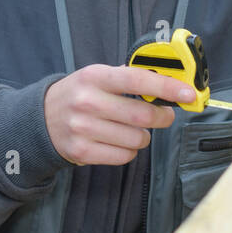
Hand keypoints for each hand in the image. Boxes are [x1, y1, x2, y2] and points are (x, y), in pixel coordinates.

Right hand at [44, 64, 189, 165]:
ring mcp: (83, 128)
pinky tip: (119, 141)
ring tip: (134, 129)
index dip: (167, 87)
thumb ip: (129, 78)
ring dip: (144, 136)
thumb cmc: (80, 94)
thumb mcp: (98, 76)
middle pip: (142, 115)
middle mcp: (87, 102)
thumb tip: (171, 83)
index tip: (188, 94)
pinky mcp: (82, 151)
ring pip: (137, 139)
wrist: (42, 118)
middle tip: (164, 115)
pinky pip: (124, 156)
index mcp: (94, 76)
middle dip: (161, 117)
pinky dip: (129, 150)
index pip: (138, 79)